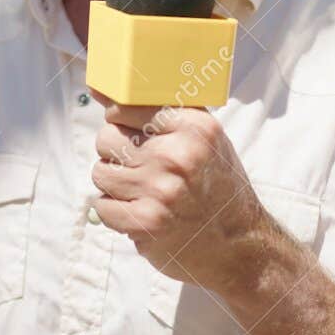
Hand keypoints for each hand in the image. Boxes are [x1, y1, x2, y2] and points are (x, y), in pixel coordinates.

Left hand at [89, 102, 267, 294]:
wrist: (239, 246)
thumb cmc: (216, 185)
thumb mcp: (204, 138)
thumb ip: (158, 110)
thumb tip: (96, 89)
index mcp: (193, 127)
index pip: (124, 106)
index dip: (121, 121)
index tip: (134, 135)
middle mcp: (178, 155)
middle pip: (107, 138)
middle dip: (116, 153)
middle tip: (141, 168)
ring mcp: (161, 190)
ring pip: (101, 172)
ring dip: (115, 184)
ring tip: (143, 191)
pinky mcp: (147, 222)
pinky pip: (102, 205)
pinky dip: (115, 212)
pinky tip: (140, 212)